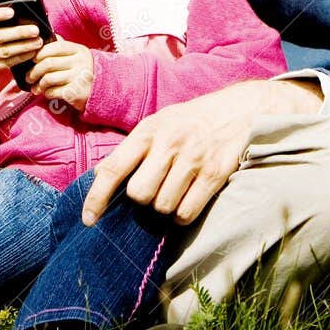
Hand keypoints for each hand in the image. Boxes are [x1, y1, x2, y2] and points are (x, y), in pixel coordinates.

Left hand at [26, 39, 92, 110]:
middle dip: (34, 71)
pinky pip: (53, 91)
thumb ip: (62, 46)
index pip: (55, 47)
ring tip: (35, 87)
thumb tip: (43, 37)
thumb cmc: (83, 71)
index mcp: (79, 50)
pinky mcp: (76, 92)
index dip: (40, 52)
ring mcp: (79, 77)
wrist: (102, 90)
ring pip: (48, 78)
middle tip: (29, 77)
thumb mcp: (77, 55)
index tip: (33, 59)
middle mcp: (80, 62)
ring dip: (38, 84)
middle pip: (48, 63)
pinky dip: (46, 93)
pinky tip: (46, 93)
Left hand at [82, 78, 322, 225]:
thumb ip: (131, 148)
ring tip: (177, 191)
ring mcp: (193, 158)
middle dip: (143, 201)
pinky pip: (187, 212)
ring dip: (166, 208)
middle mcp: (168, 143)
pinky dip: (184, 215)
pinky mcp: (215, 173)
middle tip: (156, 189)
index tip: (88, 220)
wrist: (241, 109)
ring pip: (162, 207)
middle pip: (138, 195)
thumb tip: (100, 173)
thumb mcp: (158, 124)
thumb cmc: (193, 120)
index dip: (96, 197)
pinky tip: (190, 200)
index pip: (113, 169)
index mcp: (148, 131)